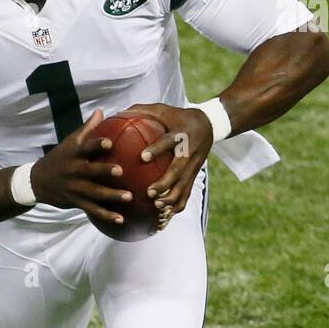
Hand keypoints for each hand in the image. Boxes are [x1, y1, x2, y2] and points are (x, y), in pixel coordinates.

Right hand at [29, 108, 134, 226]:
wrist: (36, 181)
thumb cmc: (59, 158)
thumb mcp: (69, 142)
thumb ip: (87, 128)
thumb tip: (102, 111)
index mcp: (74, 154)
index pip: (85, 147)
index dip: (97, 144)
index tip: (109, 142)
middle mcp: (74, 170)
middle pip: (90, 171)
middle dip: (105, 171)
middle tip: (120, 171)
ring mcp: (75, 188)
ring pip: (94, 193)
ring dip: (112, 195)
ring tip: (128, 197)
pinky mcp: (76, 202)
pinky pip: (93, 209)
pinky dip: (106, 215)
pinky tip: (121, 219)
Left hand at [124, 102, 214, 218]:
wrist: (210, 125)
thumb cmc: (180, 117)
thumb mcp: (164, 110)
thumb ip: (143, 110)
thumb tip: (118, 112)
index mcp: (180, 135)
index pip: (168, 142)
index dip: (156, 149)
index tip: (142, 156)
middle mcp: (188, 152)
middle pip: (178, 171)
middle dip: (165, 183)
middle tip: (149, 193)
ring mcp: (193, 166)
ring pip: (184, 186)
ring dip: (171, 199)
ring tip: (156, 207)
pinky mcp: (194, 175)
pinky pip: (187, 194)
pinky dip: (177, 207)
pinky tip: (164, 218)